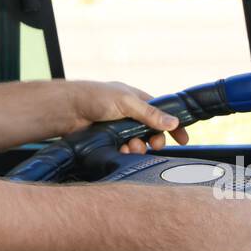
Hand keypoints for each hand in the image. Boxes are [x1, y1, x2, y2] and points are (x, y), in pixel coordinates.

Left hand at [64, 80, 188, 153]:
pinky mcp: (108, 140)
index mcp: (136, 99)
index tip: (183, 140)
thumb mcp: (126, 102)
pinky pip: (123, 150)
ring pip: (138, 143)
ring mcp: (118, 128)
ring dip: (138, 148)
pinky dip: (125, 153)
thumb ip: (149, 113)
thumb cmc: (94, 97)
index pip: (161, 113)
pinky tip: (121, 152)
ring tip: (132, 147)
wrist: (67, 110)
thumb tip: (173, 122)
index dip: (173, 126)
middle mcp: (129, 114)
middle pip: (151, 132)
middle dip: (154, 140)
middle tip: (154, 145)